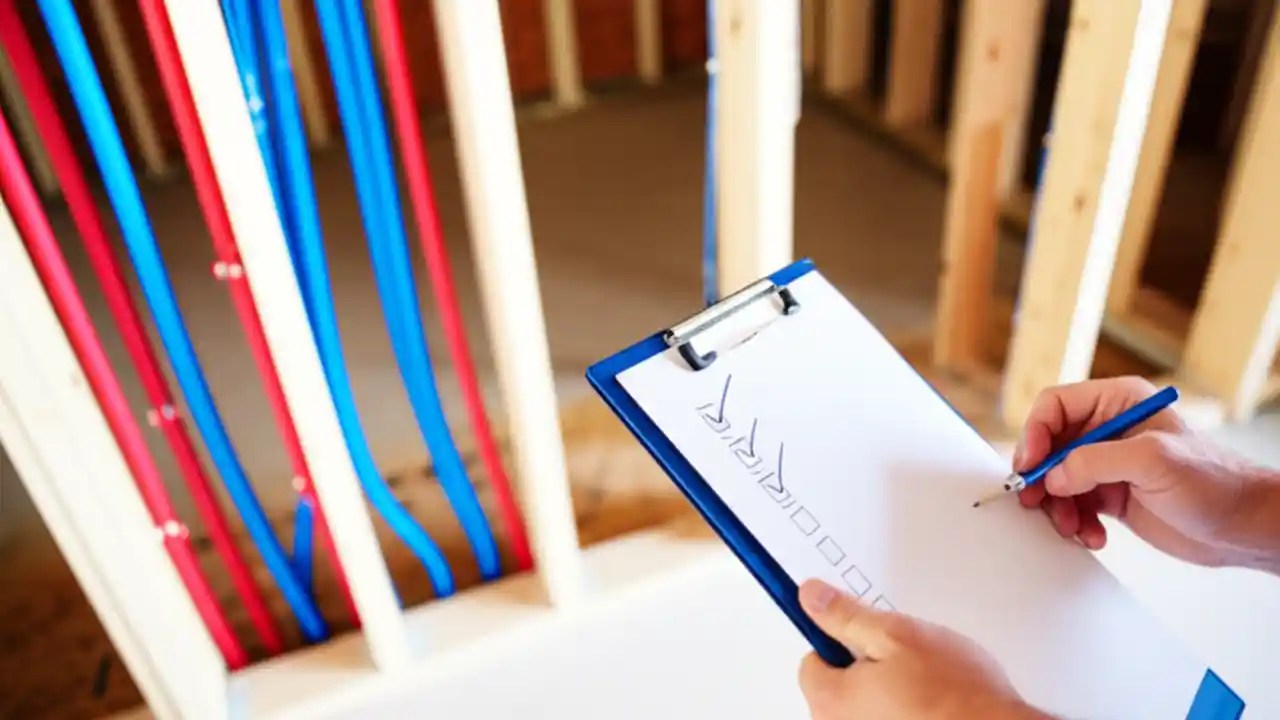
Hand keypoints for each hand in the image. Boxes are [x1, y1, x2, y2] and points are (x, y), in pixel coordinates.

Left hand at [796, 580, 1049, 719]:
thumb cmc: (953, 692)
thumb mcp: (895, 635)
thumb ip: (845, 616)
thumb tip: (810, 597)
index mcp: (830, 701)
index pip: (812, 661)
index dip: (840, 641)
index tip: (863, 633)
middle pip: (837, 688)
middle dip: (864, 669)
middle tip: (904, 661)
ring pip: (864, 706)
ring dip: (885, 693)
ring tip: (923, 685)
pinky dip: (901, 713)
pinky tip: (929, 707)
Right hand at [1016, 377, 1279, 570]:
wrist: (1241, 526)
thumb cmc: (1214, 483)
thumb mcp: (1153, 461)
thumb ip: (1096, 461)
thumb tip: (1055, 475)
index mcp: (1119, 402)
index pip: (1056, 406)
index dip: (1036, 432)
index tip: (1031, 464)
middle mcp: (1108, 429)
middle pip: (1048, 445)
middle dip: (1041, 476)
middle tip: (1036, 500)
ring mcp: (1108, 464)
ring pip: (1056, 479)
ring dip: (1057, 506)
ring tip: (1073, 526)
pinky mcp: (1110, 494)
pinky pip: (1072, 505)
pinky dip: (1075, 523)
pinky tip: (1093, 535)